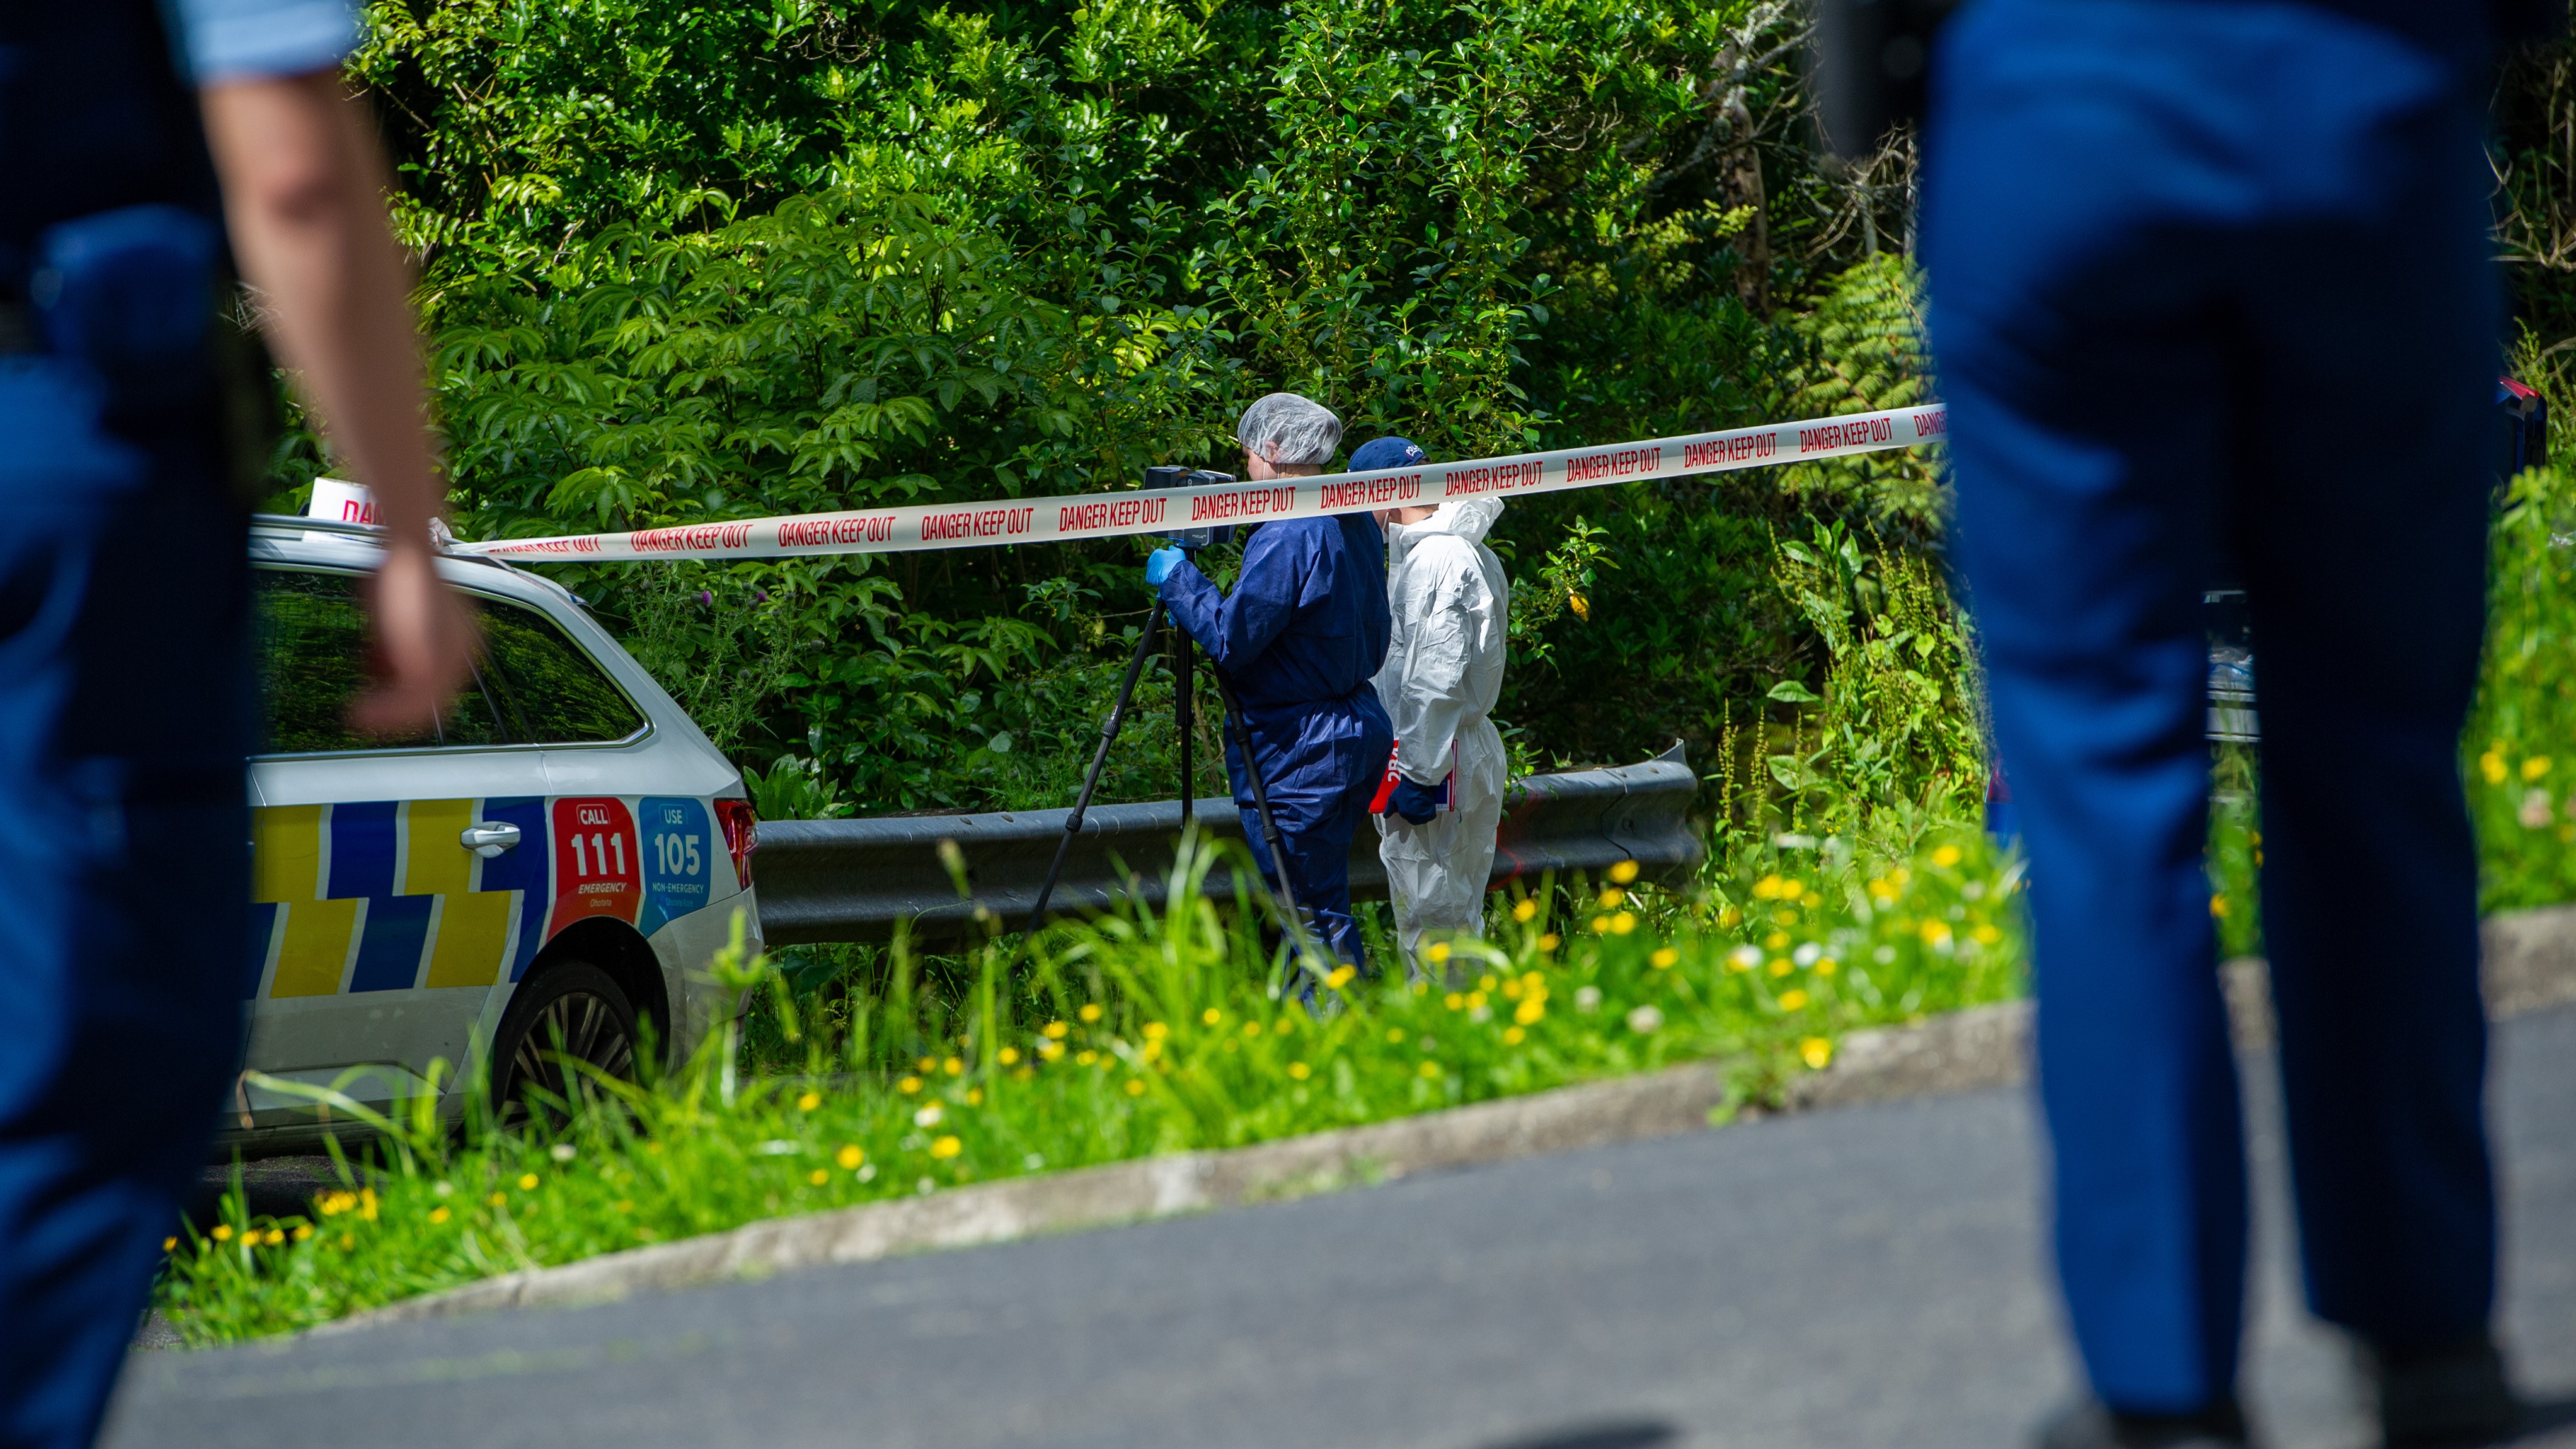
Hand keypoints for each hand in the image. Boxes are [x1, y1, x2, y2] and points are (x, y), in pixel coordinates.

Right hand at [351, 539, 476, 735]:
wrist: (403, 553)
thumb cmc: (398, 575)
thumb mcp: (394, 616)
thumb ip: (392, 644)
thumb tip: (379, 668)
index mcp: (460, 640)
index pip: (438, 682)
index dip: (405, 698)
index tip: (375, 704)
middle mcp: (463, 649)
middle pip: (433, 697)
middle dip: (394, 711)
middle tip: (362, 718)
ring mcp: (452, 655)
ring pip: (423, 701)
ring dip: (387, 713)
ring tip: (358, 716)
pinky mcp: (433, 658)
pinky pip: (413, 696)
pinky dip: (386, 709)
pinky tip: (361, 712)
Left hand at [1145, 547, 1185, 587]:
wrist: (1176, 576)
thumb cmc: (1178, 563)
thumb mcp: (1179, 552)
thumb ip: (1173, 548)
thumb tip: (1171, 547)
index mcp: (1156, 553)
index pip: (1159, 553)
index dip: (1165, 557)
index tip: (1169, 560)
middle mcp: (1151, 560)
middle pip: (1156, 562)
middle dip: (1161, 564)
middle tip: (1168, 568)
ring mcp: (1149, 569)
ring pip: (1154, 570)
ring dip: (1159, 571)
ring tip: (1166, 574)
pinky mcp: (1149, 578)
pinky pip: (1152, 578)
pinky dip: (1156, 579)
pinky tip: (1163, 578)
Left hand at [1386, 776, 1440, 824]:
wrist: (1416, 782)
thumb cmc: (1404, 788)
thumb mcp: (1393, 797)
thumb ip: (1389, 808)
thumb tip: (1385, 817)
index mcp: (1403, 813)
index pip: (1408, 818)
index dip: (1411, 813)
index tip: (1413, 807)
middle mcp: (1412, 816)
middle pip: (1416, 820)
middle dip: (1418, 816)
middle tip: (1420, 808)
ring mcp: (1420, 814)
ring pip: (1424, 819)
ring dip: (1425, 815)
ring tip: (1426, 808)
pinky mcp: (1429, 811)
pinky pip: (1431, 816)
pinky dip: (1431, 814)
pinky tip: (1431, 809)